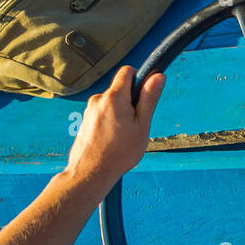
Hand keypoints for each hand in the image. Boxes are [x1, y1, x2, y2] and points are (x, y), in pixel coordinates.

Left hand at [63, 66, 165, 194]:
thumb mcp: (142, 125)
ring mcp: (89, 110)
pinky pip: (103, 113)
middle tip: (135, 124)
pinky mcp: (85, 120)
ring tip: (123, 135)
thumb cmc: (119, 152)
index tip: (144, 96)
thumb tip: (158, 77)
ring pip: (111, 103)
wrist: (91, 172)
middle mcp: (98, 99)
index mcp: (114, 97)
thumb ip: (149, 98)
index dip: (139, 80)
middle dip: (130, 101)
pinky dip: (110, 121)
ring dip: (120, 113)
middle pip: (120, 89)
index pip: (127, 72)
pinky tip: (112, 139)